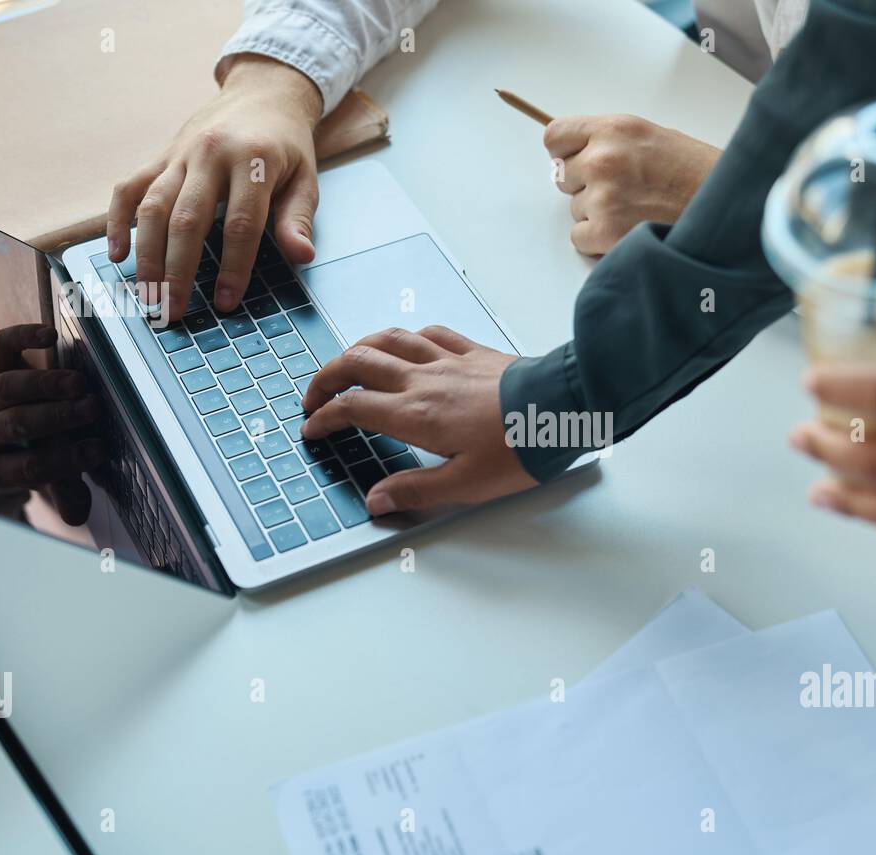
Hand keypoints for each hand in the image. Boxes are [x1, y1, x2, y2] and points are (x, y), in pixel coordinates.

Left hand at [0, 324, 106, 524]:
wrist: (10, 419)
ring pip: (6, 388)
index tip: (99, 450)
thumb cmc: (39, 452)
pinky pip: (2, 347)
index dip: (65, 460)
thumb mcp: (49, 476)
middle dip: (56, 419)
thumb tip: (76, 516)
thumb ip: (64, 490)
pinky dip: (23, 337)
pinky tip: (50, 335)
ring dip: (44, 385)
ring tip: (79, 384)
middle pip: (15, 425)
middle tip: (93, 411)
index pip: (29, 467)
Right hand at [107, 54, 322, 318]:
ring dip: (147, 255)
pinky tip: (116, 254)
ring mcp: (180, 155)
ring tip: (148, 295)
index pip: (240, 223)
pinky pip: (130, 188)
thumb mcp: (305, 179)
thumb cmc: (286, 147)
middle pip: (187, 219)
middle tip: (173, 311)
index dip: (233, 267)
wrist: (261, 95)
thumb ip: (298, 218)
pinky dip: (117, 221)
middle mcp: (210, 155)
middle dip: (178, 270)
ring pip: (153, 206)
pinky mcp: (160, 156)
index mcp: (253, 161)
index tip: (225, 301)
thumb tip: (303, 256)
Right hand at [300, 326, 535, 514]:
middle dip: (327, 377)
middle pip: (358, 363)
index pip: (353, 407)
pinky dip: (406, 337)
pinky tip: (405, 344)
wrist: (563, 408)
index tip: (313, 428)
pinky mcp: (473, 351)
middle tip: (315, 396)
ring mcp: (448, 360)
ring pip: (388, 340)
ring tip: (346, 364)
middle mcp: (424, 380)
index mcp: (415, 414)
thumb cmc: (520, 448)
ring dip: (358, 349)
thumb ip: (415, 490)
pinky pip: (428, 334)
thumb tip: (376, 500)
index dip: (325, 417)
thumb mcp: (466, 484)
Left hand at [543, 114, 719, 255]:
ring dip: (596, 215)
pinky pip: (579, 237)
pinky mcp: (605, 231)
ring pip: (574, 209)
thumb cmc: (698, 175)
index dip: (565, 153)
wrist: (726, 206)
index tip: (577, 162)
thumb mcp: (653, 138)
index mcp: (614, 129)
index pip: (555, 137)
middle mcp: (603, 159)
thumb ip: (611, 143)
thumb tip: (579, 158)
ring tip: (635, 212)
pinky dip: (598, 242)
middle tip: (623, 192)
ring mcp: (602, 196)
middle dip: (585, 186)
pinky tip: (629, 232)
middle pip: (562, 177)